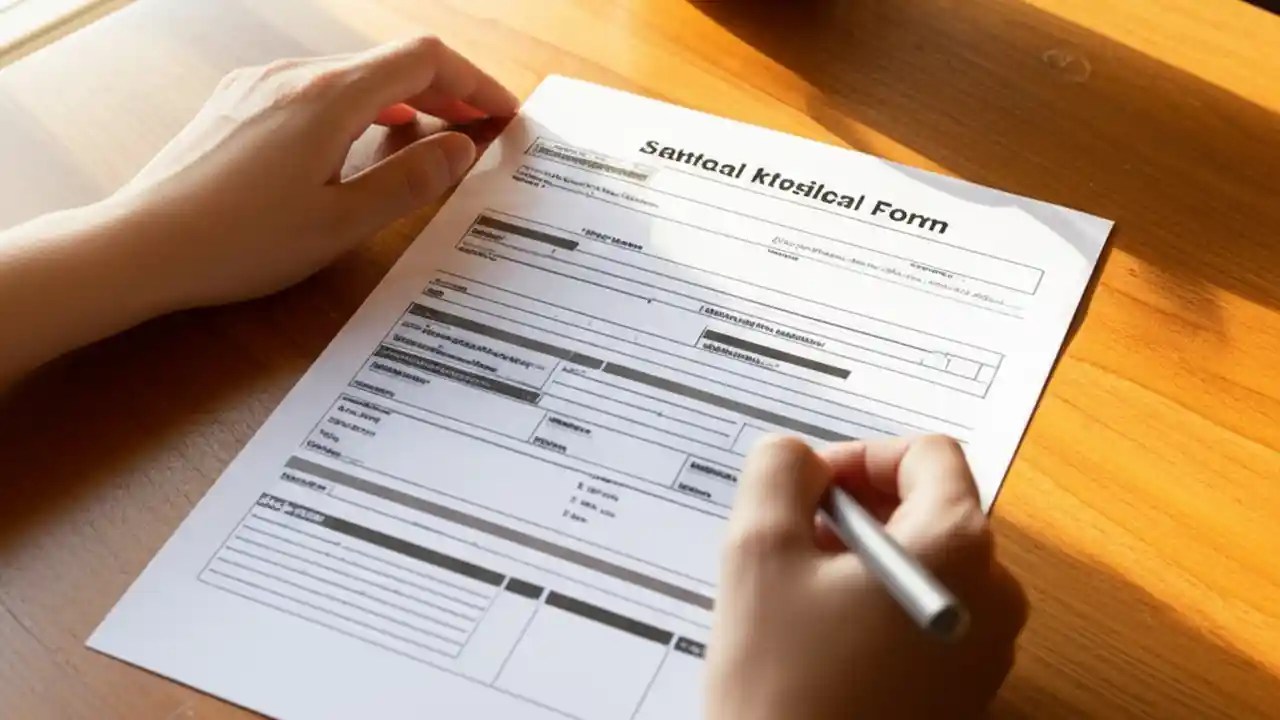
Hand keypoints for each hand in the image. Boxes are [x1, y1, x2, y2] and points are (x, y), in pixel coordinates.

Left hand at [110, 35, 517, 311]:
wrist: (140, 246)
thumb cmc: (240, 242)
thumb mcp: (342, 223)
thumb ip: (410, 181)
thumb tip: (462, 147)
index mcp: (329, 98)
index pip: (425, 59)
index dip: (475, 82)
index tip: (503, 114)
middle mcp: (294, 76)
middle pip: (390, 62)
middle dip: (446, 91)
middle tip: (481, 129)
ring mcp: (258, 84)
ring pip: (351, 74)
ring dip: (402, 97)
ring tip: (430, 133)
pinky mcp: (235, 103)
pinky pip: (314, 87)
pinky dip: (358, 104)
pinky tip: (358, 137)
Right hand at [705, 435, 1027, 719]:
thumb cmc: (786, 689)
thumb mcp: (759, 552)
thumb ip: (778, 472)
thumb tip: (800, 458)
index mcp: (957, 546)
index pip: (926, 454)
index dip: (859, 455)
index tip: (809, 489)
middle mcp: (993, 594)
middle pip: (931, 507)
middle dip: (858, 510)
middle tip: (795, 541)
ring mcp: (988, 647)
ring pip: (927, 563)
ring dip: (864, 558)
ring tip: (802, 595)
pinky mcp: (967, 689)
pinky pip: (931, 615)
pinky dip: (880, 604)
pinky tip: (823, 638)